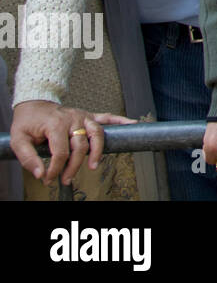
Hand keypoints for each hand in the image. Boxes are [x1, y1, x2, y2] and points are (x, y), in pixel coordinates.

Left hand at [9, 100, 134, 186]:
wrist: (34, 103)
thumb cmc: (27, 122)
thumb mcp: (18, 140)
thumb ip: (27, 158)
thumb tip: (40, 173)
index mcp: (55, 124)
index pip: (60, 151)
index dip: (55, 168)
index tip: (49, 178)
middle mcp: (72, 119)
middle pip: (80, 146)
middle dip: (74, 166)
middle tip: (67, 179)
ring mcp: (82, 116)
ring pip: (96, 133)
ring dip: (97, 150)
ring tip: (94, 165)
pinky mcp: (88, 115)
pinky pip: (107, 117)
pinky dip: (120, 121)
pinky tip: (132, 124)